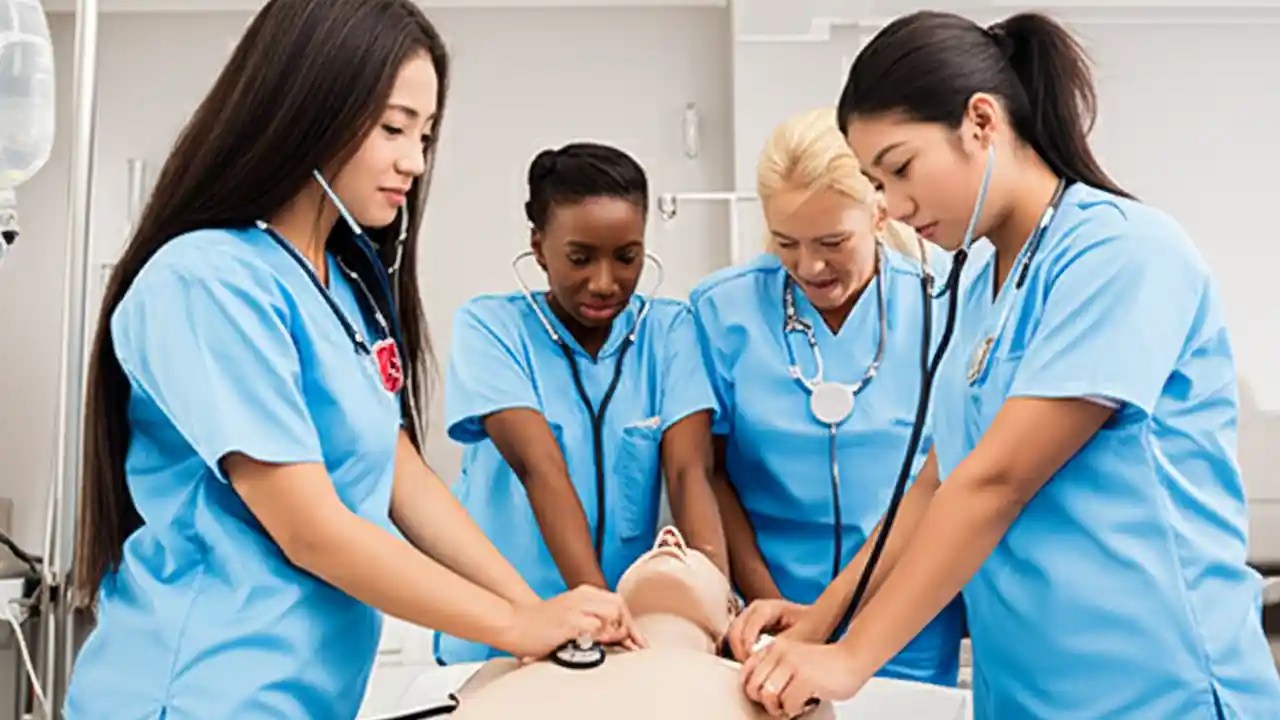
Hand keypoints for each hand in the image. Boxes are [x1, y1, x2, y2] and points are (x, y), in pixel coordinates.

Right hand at [497, 585, 646, 660]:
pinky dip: (600, 637)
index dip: (630, 621)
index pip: (617, 602)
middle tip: (630, 645)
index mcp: (583, 592)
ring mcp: (575, 607)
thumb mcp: (569, 613)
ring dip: (615, 632)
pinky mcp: (569, 622)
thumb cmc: (540, 624)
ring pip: (611, 614)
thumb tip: (615, 634)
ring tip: (608, 644)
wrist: (515, 624)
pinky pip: (595, 628)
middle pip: (619, 605)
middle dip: (628, 626)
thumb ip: (591, 619)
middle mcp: (581, 596)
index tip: (636, 640)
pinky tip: (593, 645)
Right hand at [726, 598, 810, 660]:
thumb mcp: (801, 635)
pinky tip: (749, 661)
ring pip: (733, 632)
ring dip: (737, 650)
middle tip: (749, 666)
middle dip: (739, 649)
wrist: (813, 619)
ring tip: (749, 665)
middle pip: (736, 627)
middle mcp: (756, 608)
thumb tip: (763, 655)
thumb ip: (782, 644)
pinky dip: (738, 649)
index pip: (751, 624)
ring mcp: (750, 614)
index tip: (753, 659)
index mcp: (769, 607)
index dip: (749, 643)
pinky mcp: (748, 622)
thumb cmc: (810, 625)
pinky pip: (736, 635)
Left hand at [741, 637, 868, 717]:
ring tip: (794, 704)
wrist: (853, 658)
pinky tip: (807, 702)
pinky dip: (797, 709)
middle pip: (754, 688)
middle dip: (766, 703)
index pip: (746, 672)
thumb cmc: (825, 664)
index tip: (767, 697)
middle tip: (782, 704)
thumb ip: (775, 669)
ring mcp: (792, 664)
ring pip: (768, 696)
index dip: (753, 691)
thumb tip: (756, 693)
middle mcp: (780, 652)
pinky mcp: (805, 678)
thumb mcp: (793, 660)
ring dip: (781, 707)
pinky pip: (789, 704)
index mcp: (774, 647)